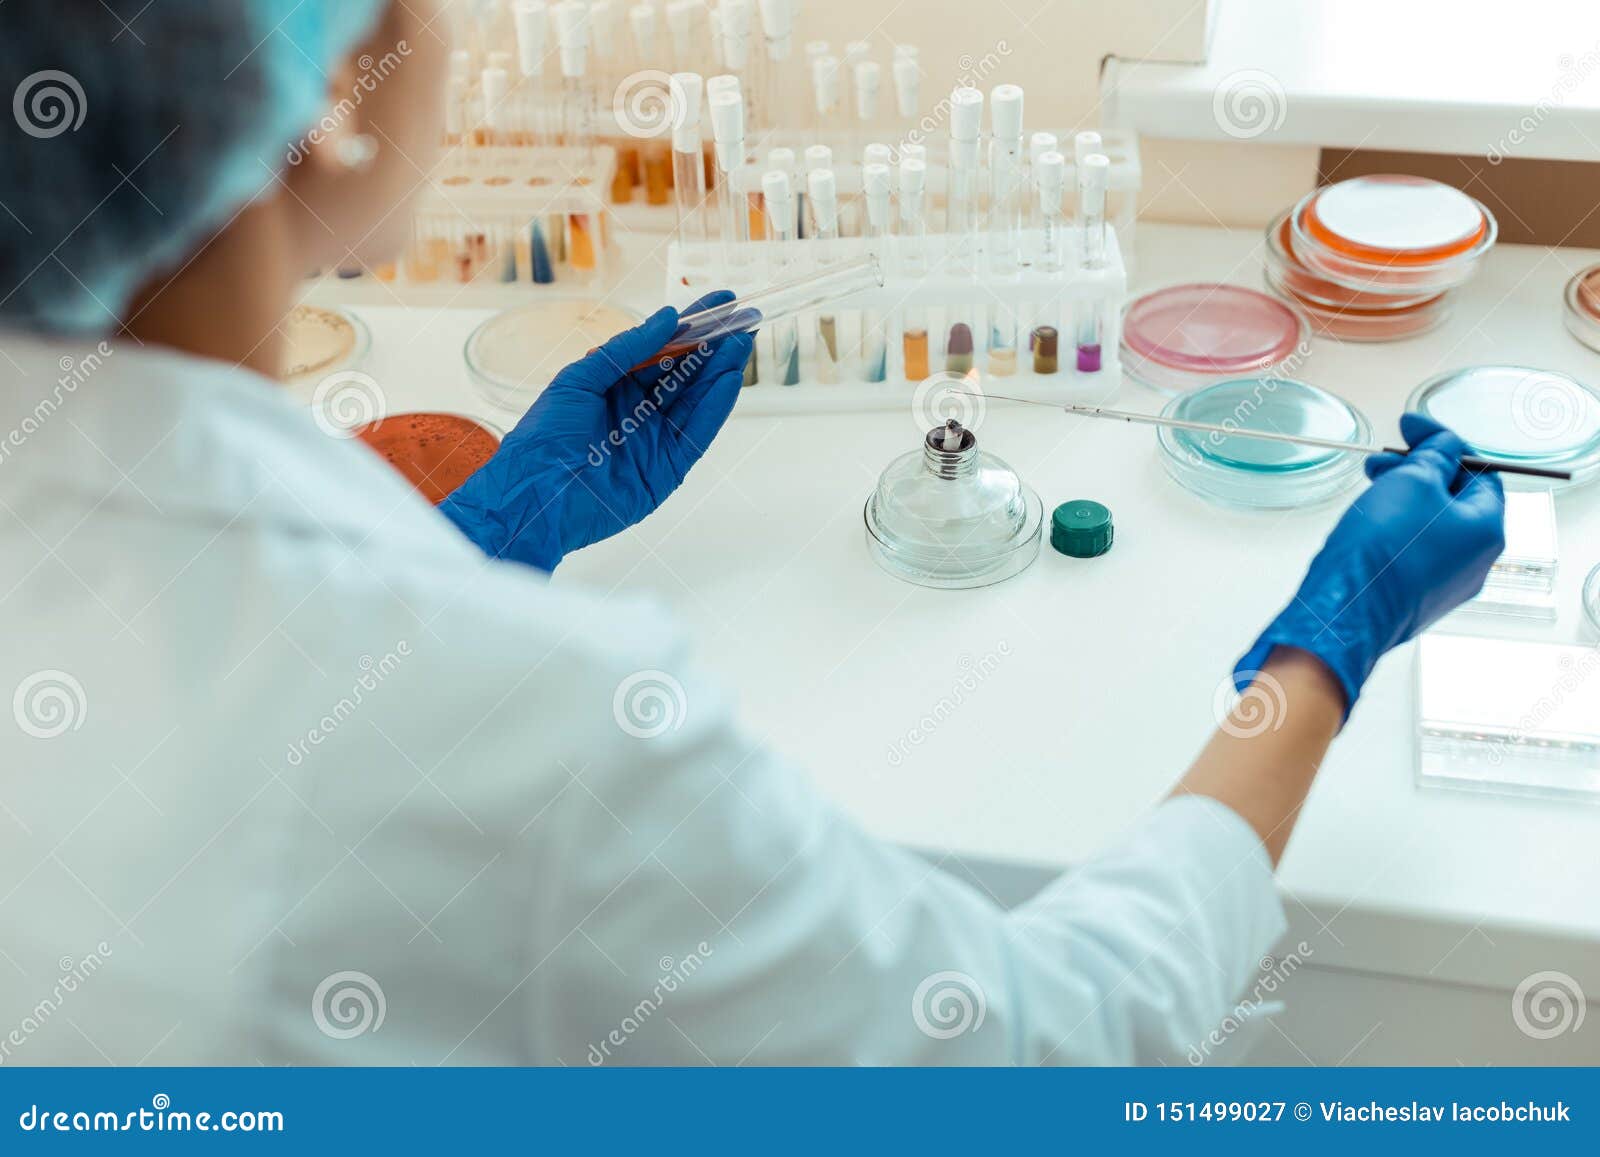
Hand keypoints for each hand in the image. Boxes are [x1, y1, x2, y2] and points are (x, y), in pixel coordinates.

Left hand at [438, 293, 752, 570]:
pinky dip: (715, 407)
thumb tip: (667, 318)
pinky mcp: (667, 470)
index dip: (691, 327)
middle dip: (714, 347)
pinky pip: (697, 433)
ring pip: (696, 400)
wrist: (536, 494)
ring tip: (742, 343)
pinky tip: (730, 380)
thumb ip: (627, 349)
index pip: (662, 350)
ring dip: (720, 372)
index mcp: (614, 387)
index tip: (720, 303)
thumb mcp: (580, 378)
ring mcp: (655, 441)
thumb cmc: (544, 436)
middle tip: (741, 320)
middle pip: (685, 374)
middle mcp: (639, 412)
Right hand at [1233, 413, 1505, 719]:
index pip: (1479, 472)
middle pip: (1454, 500)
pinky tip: (1367, 524)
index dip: (1443, 444)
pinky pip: (1413, 553)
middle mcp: (1476, 562)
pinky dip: (1395, 530)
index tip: (1411, 428)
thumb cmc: (1381, 551)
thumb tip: (1444, 446)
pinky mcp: (1416, 599)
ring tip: (1368, 490)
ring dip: (1403, 499)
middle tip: (1381, 461)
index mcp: (1487, 530)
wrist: (1346, 610)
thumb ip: (1435, 455)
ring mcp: (1446, 584)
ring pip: (1431, 526)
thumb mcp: (1412, 481)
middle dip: (1417, 472)